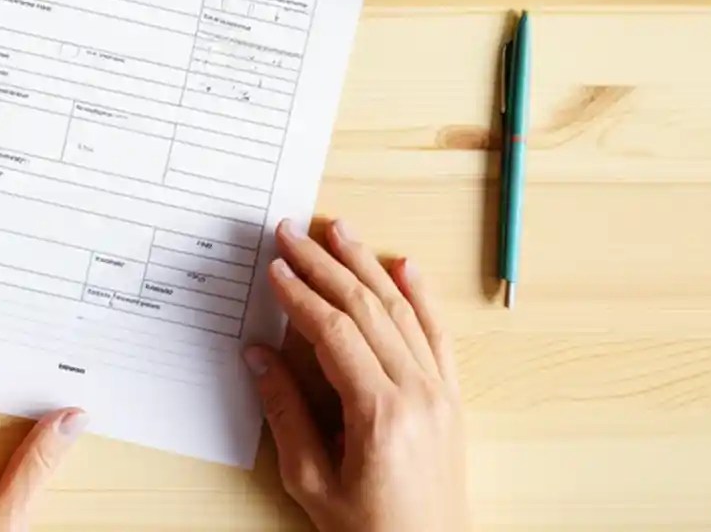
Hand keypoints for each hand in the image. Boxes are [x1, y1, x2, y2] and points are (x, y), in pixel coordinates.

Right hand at [245, 219, 468, 531]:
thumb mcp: (311, 480)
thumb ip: (285, 412)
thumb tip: (259, 357)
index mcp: (380, 413)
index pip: (333, 332)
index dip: (299, 295)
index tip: (274, 267)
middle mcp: (417, 393)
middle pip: (366, 309)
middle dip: (325, 265)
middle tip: (293, 232)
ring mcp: (440, 393)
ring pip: (401, 311)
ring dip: (367, 265)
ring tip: (340, 230)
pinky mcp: (452, 399)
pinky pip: (437, 334)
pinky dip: (421, 296)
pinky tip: (406, 266)